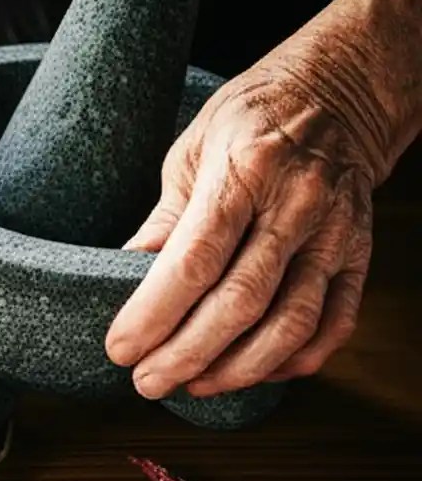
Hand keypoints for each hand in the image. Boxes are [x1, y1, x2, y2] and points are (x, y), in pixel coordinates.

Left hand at [105, 55, 384, 398]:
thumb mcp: (190, 154)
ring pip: (290, 324)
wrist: (336, 94)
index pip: (195, 259)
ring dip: (236, 369)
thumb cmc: (247, 123)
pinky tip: (251, 374)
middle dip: (187, 353)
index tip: (120, 348)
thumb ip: (163, 222)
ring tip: (191, 386)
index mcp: (244, 171)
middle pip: (241, 301)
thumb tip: (120, 281)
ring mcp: (335, 234)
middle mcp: (296, 205)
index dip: (155, 313)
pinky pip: (333, 326)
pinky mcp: (360, 257)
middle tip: (146, 382)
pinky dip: (292, 361)